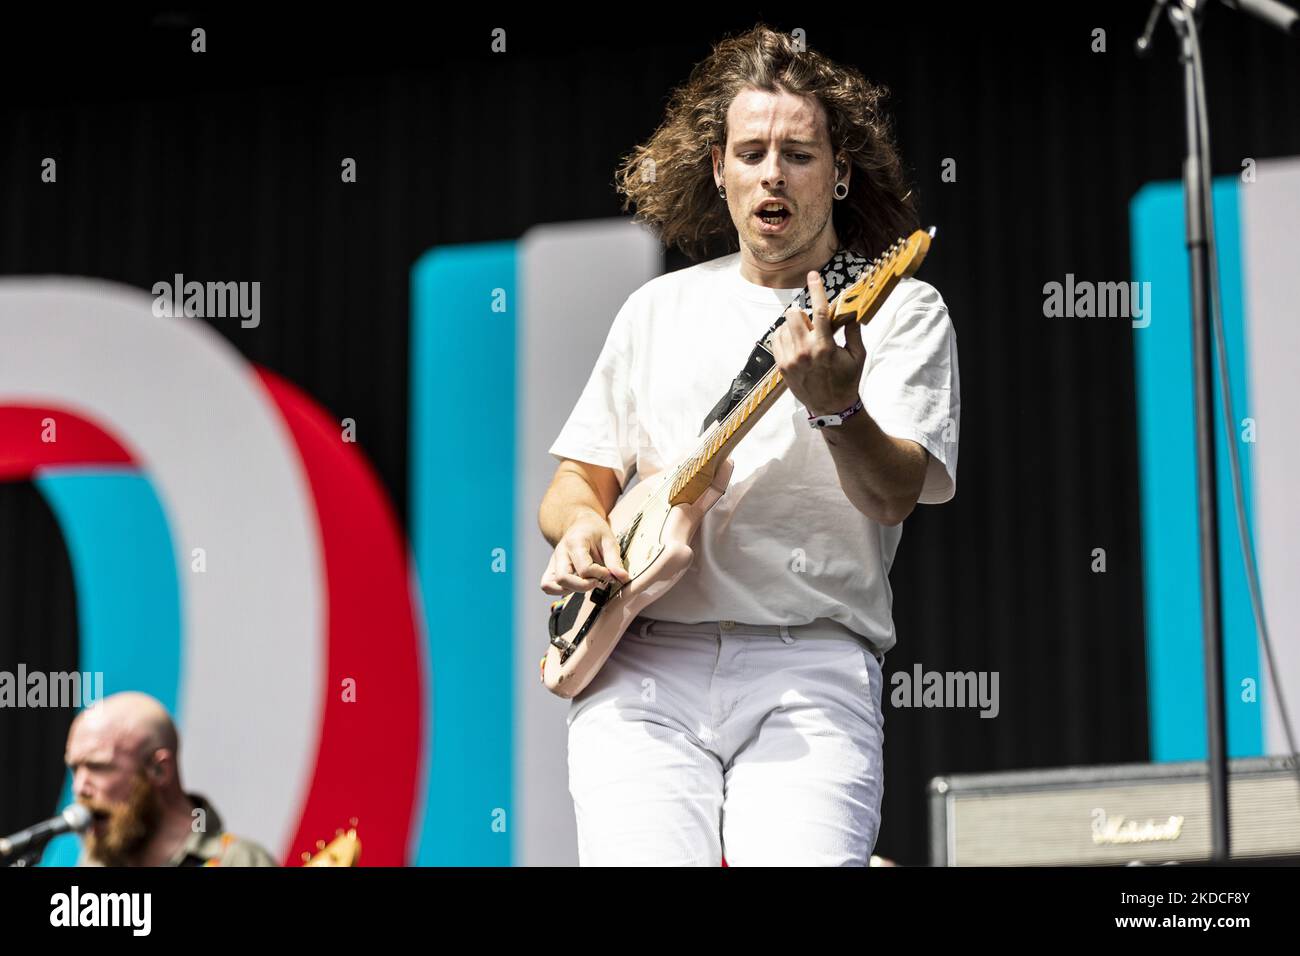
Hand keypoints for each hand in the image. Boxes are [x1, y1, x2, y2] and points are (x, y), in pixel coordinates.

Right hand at [539, 511, 630, 595]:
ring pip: (551, 585)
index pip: (584, 569)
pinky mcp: (551, 569)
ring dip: (572, 590)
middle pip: (563, 579)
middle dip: (584, 586)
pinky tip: (577, 586)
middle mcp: (560, 553)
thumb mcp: (609, 540)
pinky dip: (561, 591)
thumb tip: (623, 578)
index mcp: (575, 542)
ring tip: (588, 583)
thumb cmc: (595, 531)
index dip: (600, 575)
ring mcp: (553, 562)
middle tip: (598, 582)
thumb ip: (615, 561)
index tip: (611, 574)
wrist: (580, 523)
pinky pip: (548, 586)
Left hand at [770, 271, 866, 415]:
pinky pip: (776, 339)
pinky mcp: (782, 367)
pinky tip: (795, 343)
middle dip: (802, 313)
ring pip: (783, 326)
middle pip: (794, 315)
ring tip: (806, 337)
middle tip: (812, 324)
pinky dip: (784, 335)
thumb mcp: (857, 355)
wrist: (831, 408)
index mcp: (825, 347)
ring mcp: (790, 360)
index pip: (820, 311)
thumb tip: (851, 309)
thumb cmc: (847, 380)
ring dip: (794, 325)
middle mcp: (805, 352)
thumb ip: (853, 331)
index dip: (816, 290)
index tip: (813, 275)